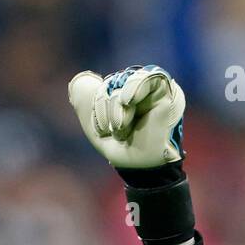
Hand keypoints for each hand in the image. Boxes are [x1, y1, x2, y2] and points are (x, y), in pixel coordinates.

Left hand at [68, 64, 184, 169]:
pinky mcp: (167, 92)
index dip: (98, 105)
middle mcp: (139, 88)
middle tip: (116, 131)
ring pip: (127, 80)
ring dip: (118, 109)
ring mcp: (153, 89)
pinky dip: (134, 88)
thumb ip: (85, 100)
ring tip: (123, 128)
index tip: (103, 130)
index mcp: (124, 94)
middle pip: (115, 82)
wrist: (141, 168)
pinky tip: (128, 101)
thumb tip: (76, 82)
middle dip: (108, 110)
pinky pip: (151, 77)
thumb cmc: (122, 149)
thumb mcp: (96, 124)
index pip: (106, 86)